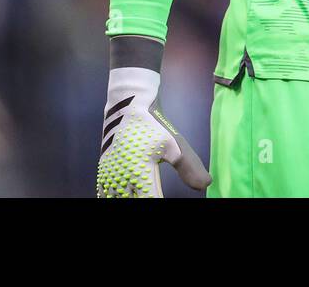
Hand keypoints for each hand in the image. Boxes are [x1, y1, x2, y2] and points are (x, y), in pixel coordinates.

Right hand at [96, 66, 210, 196]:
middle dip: (144, 198)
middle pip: (133, 200)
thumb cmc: (153, 125)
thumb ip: (190, 167)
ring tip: (141, 193)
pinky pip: (105, 192)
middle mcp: (122, 178)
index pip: (151, 200)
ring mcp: (110, 175)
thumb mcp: (175, 144)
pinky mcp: (103, 171)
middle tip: (156, 194)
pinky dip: (115, 196)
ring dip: (130, 197)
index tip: (168, 201)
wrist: (128, 106)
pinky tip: (125, 194)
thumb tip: (205, 185)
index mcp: (141, 173)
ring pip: (117, 198)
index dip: (160, 202)